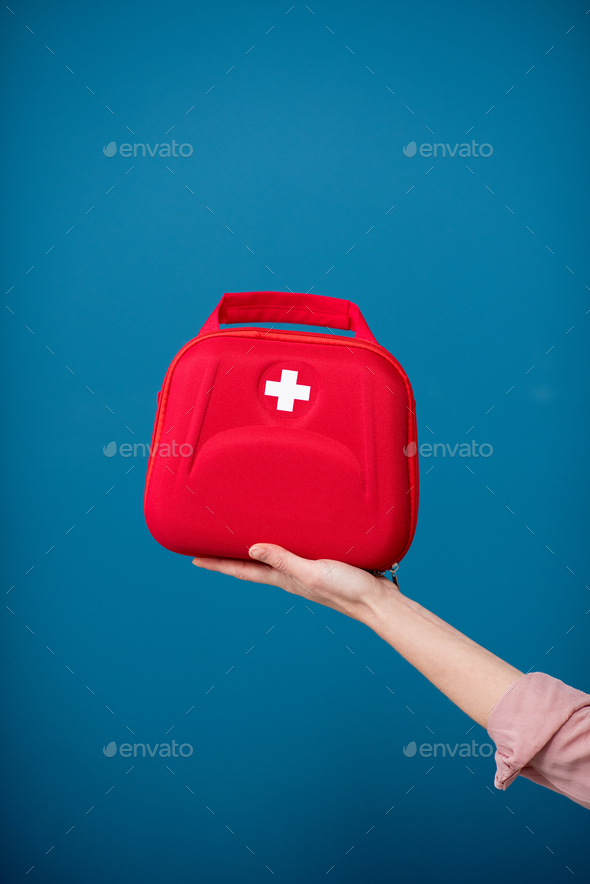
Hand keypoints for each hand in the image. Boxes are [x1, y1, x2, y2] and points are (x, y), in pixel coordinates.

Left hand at [192, 545, 397, 622]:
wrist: (378, 602)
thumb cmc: (347, 589)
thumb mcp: (312, 572)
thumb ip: (284, 560)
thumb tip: (252, 548)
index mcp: (283, 579)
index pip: (243, 571)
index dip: (218, 565)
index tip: (194, 560)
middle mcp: (289, 577)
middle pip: (252, 565)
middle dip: (230, 556)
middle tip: (209, 543)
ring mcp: (305, 572)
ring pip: (271, 558)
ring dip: (253, 549)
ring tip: (239, 535)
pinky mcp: (321, 564)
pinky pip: (292, 552)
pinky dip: (281, 544)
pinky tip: (286, 534)